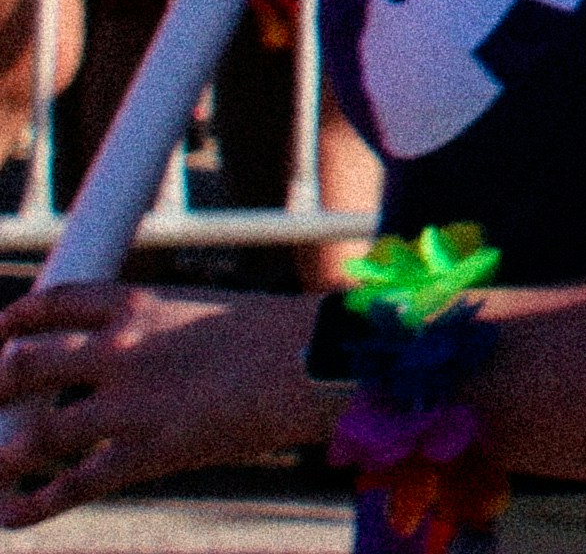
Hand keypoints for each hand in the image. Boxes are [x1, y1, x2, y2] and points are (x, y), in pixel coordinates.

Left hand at [0, 285, 317, 524]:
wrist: (324, 359)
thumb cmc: (282, 336)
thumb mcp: (208, 314)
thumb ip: (158, 336)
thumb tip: (119, 368)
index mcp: (141, 303)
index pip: (54, 303)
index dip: (14, 320)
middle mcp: (123, 348)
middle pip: (26, 364)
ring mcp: (133, 403)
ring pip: (37, 433)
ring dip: (3, 454)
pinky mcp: (150, 452)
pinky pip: (74, 485)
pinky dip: (31, 505)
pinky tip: (9, 513)